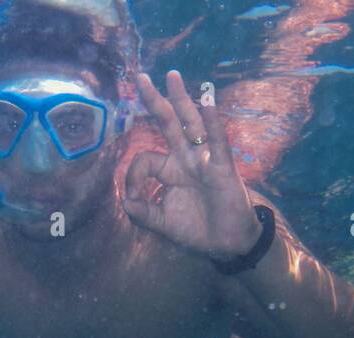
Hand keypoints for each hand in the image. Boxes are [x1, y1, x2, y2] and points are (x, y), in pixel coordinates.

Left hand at [123, 71, 261, 259]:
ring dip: (182, 100)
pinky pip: (218, 142)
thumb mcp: (164, 224)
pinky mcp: (223, 168)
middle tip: (141, 78)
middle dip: (155, 101)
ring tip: (172, 76)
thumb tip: (125, 201)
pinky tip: (208, 102)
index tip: (132, 197)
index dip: (132, 175)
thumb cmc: (198, 230)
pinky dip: (214, 122)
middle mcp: (186, 159)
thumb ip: (143, 214)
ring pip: (191, 125)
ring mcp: (204, 161)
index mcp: (170, 170)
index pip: (145, 159)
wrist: (228, 244)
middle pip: (168, 124)